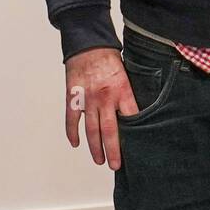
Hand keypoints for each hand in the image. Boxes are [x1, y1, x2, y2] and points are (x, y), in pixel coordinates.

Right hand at [64, 47, 139, 170]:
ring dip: (95, 147)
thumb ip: (128, 95)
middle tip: (115, 166)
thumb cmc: (110, 58)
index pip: (131, 118)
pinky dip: (72, 133)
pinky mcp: (73, 97)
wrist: (89, 44)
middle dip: (113, 151)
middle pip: (110, 131)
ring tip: (99, 161)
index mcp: (122, 91)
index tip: (137, 150)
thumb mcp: (127, 74)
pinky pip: (72, 119)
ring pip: (91, 129)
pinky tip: (76, 143)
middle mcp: (105, 98)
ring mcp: (88, 99)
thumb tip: (134, 115)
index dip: (134, 136)